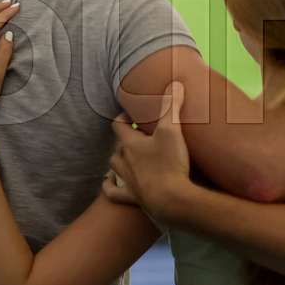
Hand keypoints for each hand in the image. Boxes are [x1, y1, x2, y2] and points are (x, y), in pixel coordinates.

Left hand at [102, 82, 188, 218]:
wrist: (170, 200)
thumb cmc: (169, 163)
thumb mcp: (172, 130)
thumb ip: (172, 106)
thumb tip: (175, 84)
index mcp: (130, 144)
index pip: (119, 125)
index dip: (124, 118)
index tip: (132, 115)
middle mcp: (124, 162)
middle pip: (117, 147)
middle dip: (125, 140)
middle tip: (137, 136)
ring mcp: (126, 181)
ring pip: (114, 167)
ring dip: (118, 161)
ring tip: (127, 157)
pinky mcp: (132, 198)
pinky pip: (113, 192)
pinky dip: (110, 187)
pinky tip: (109, 183)